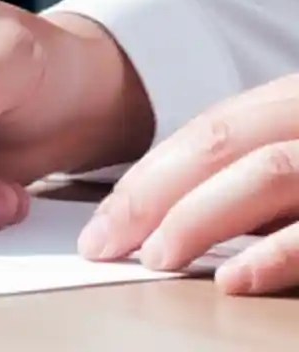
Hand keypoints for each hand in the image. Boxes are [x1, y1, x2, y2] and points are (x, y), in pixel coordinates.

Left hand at [79, 73, 298, 294]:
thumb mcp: (297, 154)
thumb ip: (251, 177)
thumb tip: (170, 217)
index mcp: (296, 103)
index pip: (209, 130)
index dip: (148, 175)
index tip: (102, 221)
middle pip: (219, 143)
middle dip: (150, 195)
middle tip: (102, 244)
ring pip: (265, 172)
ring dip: (198, 217)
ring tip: (154, 258)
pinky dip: (274, 254)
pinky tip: (230, 278)